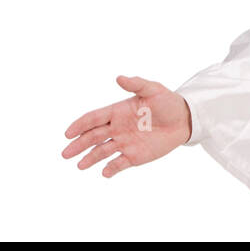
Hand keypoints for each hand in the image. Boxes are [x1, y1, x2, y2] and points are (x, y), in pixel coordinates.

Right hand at [62, 75, 192, 176]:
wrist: (184, 119)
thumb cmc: (167, 101)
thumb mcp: (152, 89)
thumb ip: (135, 84)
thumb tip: (118, 77)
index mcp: (117, 111)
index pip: (94, 119)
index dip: (80, 125)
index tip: (67, 133)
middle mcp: (117, 128)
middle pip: (93, 137)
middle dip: (78, 145)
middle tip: (65, 153)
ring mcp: (125, 143)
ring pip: (102, 151)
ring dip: (90, 158)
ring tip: (79, 165)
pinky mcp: (135, 156)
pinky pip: (119, 163)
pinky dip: (111, 168)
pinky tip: (104, 172)